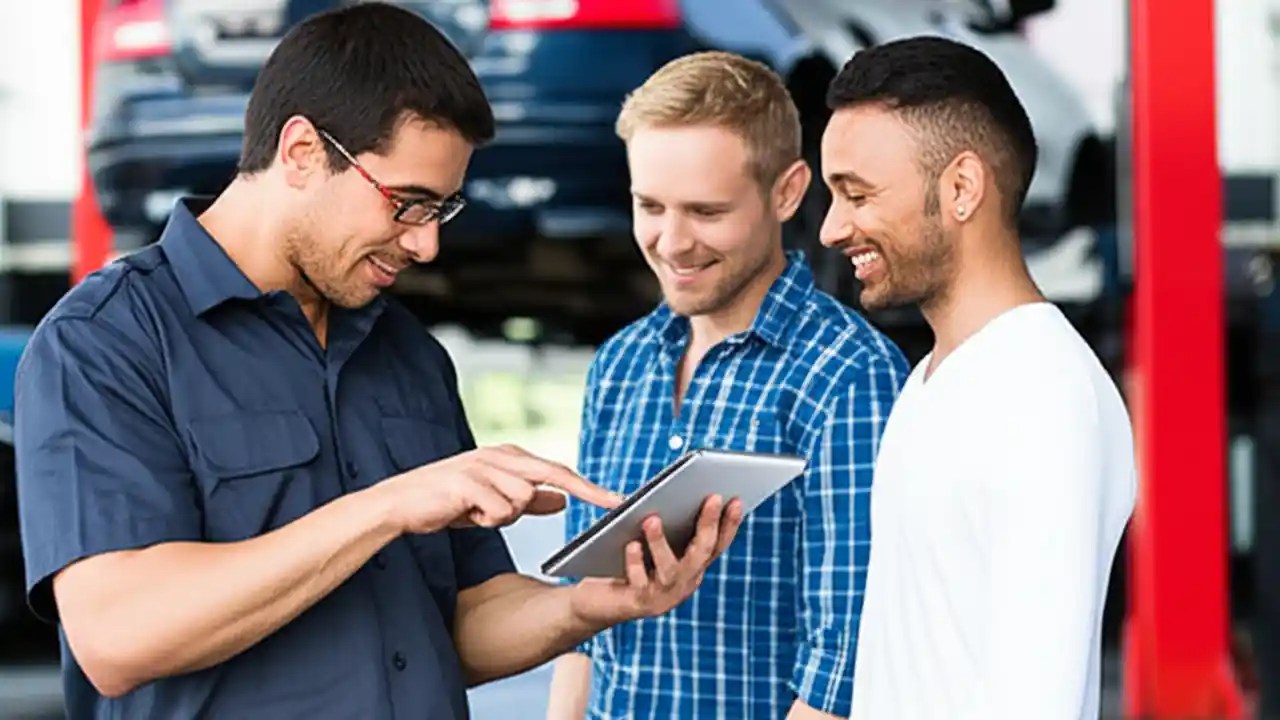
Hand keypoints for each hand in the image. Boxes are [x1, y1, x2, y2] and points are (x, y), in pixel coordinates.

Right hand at [383, 445, 621, 533]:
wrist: (401, 503)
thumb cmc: (449, 501)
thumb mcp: (494, 500)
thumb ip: (529, 499)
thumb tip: (562, 501)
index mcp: (508, 457)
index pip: (557, 471)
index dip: (589, 486)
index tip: (617, 500)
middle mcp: (500, 456)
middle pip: (553, 474)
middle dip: (586, 491)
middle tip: (613, 504)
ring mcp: (484, 466)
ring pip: (522, 500)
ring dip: (503, 516)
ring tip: (478, 512)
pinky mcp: (468, 482)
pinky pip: (498, 510)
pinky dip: (486, 520)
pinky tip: (466, 513)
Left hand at [567, 494, 743, 628]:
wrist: (598, 603)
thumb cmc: (626, 565)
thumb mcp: (650, 543)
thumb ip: (663, 523)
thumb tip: (668, 492)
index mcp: (691, 567)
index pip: (717, 544)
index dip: (730, 523)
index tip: (736, 498)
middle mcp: (684, 583)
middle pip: (701, 553)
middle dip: (708, 525)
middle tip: (711, 497)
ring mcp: (663, 596)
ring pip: (670, 570)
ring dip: (660, 543)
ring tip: (651, 519)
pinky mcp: (639, 604)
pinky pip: (639, 583)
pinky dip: (635, 563)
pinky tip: (629, 545)